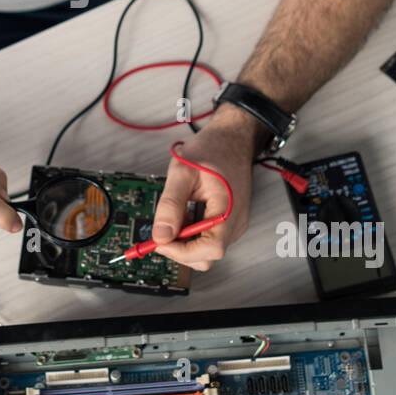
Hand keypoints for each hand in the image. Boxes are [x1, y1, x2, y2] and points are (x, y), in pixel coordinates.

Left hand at [151, 118, 257, 271]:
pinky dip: (192, 234)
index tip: (160, 241)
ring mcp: (234, 224)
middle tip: (161, 230)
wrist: (232, 138)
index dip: (181, 252)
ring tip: (176, 216)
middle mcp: (235, 223)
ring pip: (206, 250)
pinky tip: (185, 214)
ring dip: (185, 241)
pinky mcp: (229, 221)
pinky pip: (209, 238)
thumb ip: (170, 205)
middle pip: (207, 256)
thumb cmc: (213, 149)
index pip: (209, 250)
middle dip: (180, 249)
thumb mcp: (182, 172)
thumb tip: (160, 234)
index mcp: (228, 210)